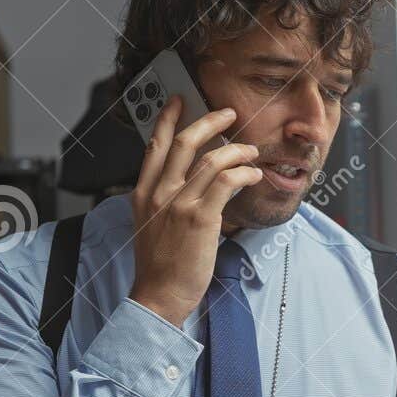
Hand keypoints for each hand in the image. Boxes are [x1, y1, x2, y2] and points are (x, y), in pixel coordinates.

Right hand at [128, 96, 263, 325]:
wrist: (159, 295)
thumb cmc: (160, 265)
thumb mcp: (149, 225)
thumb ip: (162, 200)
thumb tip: (186, 182)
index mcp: (143, 193)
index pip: (154, 145)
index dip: (168, 119)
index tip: (179, 101)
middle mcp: (158, 193)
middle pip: (185, 142)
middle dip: (209, 120)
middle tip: (227, 113)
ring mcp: (179, 204)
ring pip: (212, 159)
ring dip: (237, 150)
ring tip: (251, 152)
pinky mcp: (201, 218)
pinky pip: (227, 181)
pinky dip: (244, 172)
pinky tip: (253, 174)